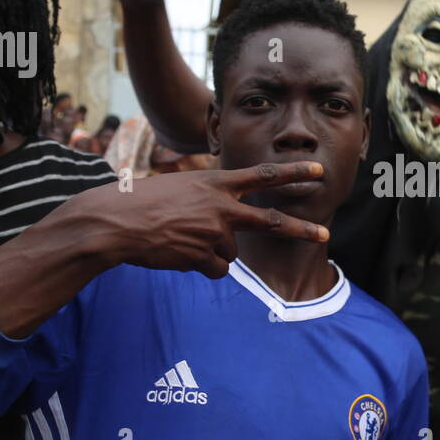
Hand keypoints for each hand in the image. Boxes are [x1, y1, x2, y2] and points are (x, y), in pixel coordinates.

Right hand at [84, 162, 329, 277]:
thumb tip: (226, 228)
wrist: (114, 223)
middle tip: (325, 234)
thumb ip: (209, 199)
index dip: (292, 172)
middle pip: (269, 221)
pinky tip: (178, 255)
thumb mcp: (180, 187)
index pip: (263, 175)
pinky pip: (215, 269)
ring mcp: (213, 232)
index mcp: (215, 183)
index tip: (319, 170)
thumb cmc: (141, 202)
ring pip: (229, 252)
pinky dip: (201, 266)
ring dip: (210, 251)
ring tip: (180, 240)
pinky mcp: (202, 256)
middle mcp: (221, 206)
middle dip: (301, 229)